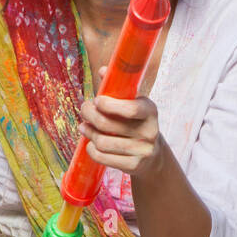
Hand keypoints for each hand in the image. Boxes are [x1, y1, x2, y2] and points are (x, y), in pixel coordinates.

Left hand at [78, 65, 168, 179]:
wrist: (152, 154)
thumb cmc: (136, 122)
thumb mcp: (133, 103)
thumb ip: (119, 88)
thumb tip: (104, 70)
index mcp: (150, 111)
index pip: (129, 109)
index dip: (108, 105)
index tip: (96, 100)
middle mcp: (150, 131)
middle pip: (107, 124)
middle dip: (89, 115)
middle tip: (84, 110)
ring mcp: (143, 150)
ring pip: (102, 142)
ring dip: (88, 133)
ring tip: (85, 127)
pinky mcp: (134, 166)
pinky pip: (102, 157)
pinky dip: (91, 149)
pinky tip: (91, 143)